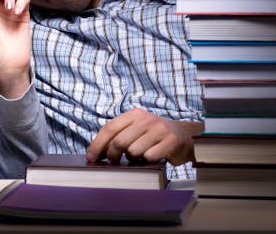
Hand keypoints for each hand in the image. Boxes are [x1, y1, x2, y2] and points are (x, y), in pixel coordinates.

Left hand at [86, 108, 203, 165]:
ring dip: (133, 159)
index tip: (91, 157)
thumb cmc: (153, 135)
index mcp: (134, 114)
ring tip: (140, 156)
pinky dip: (147, 161)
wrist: (184, 136)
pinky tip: (152, 157)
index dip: (97, 144)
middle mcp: (146, 119)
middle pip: (119, 142)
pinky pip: (149, 157)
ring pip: (133, 152)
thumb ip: (118, 136)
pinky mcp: (170, 141)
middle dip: (113, 156)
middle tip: (114, 162)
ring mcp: (159, 129)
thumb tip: (96, 153)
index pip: (110, 128)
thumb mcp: (136, 129)